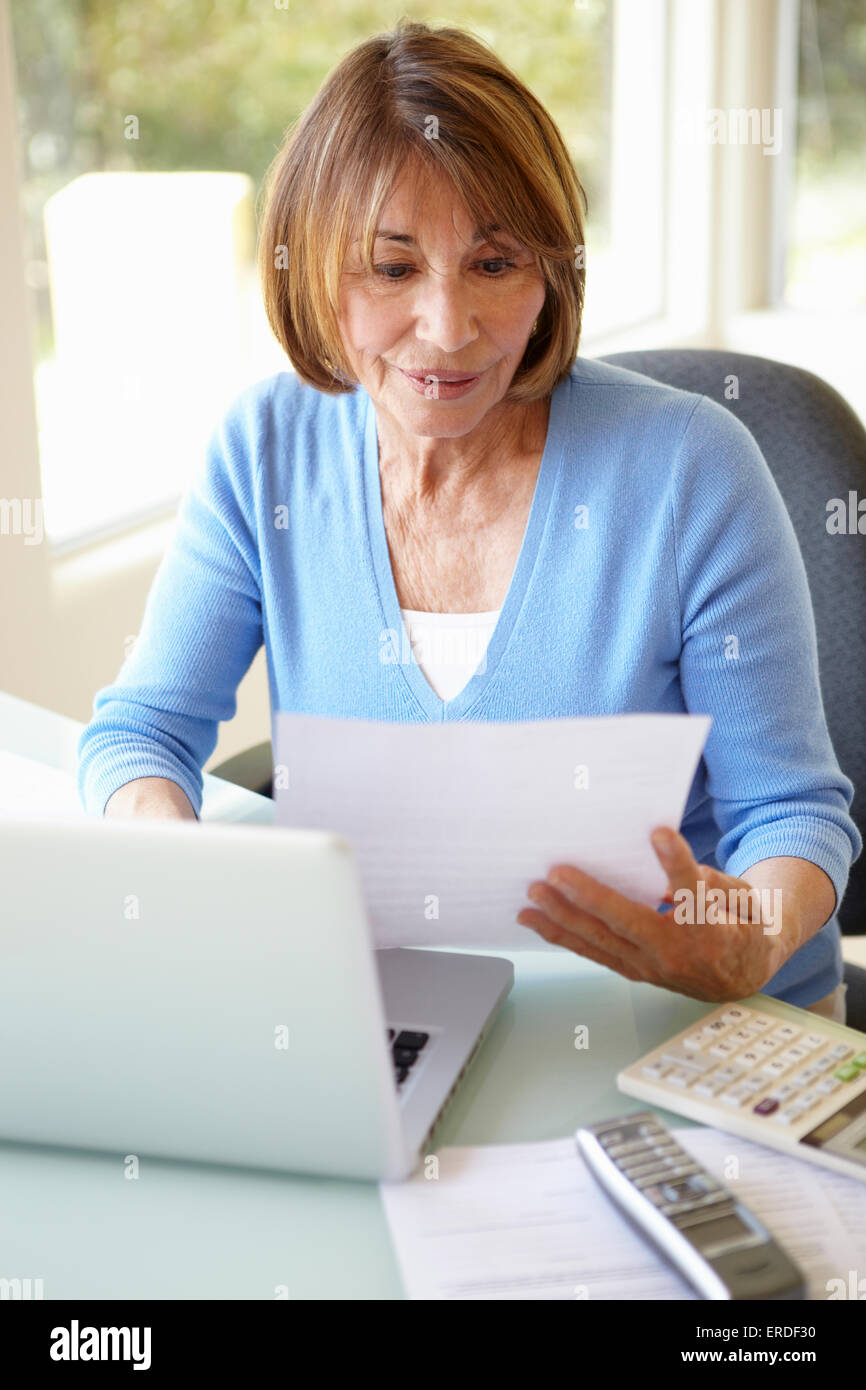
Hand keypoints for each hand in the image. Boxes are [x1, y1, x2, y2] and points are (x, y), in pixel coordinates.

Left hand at [515, 826, 793, 1001]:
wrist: (744, 978)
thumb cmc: (743, 927)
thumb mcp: (747, 901)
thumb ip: (720, 886)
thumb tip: (688, 875)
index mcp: (713, 931)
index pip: (693, 894)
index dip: (676, 865)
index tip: (659, 833)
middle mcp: (678, 953)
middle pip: (629, 922)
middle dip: (590, 896)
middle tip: (557, 871)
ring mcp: (651, 966)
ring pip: (601, 941)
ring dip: (563, 917)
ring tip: (534, 895)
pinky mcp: (633, 970)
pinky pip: (593, 952)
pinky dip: (561, 936)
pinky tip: (534, 920)